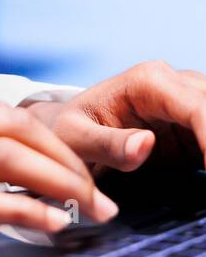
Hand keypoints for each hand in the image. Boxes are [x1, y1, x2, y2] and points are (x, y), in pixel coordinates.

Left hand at [25, 60, 205, 177]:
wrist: (66, 128)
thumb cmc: (67, 130)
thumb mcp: (76, 139)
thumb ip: (108, 145)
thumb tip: (145, 144)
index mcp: (147, 81)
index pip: (197, 107)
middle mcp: (171, 84)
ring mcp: (183, 102)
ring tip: (205, 175)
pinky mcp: (190, 125)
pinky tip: (205, 173)